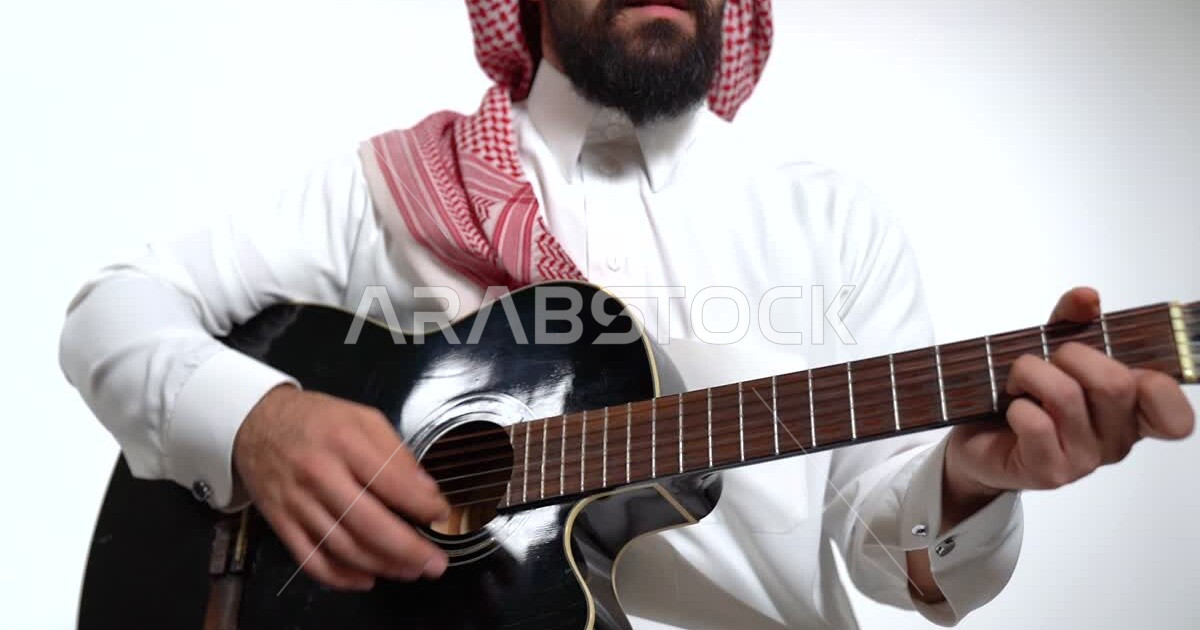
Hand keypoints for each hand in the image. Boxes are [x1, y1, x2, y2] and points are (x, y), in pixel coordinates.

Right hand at [233, 385, 450, 590]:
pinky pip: (311, 560)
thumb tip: (426, 490)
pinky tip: (367, 578)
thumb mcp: (362, 417)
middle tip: (435, 562)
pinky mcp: (281, 523)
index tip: (440, 514)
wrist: (255, 423)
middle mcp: (319, 475)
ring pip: (343, 547)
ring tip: (410, 571)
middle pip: (368, 524)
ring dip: (382, 566)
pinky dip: (341, 577)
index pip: (391, 481)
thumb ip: (396, 452)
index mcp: (344, 442)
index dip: (422, 505)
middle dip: (409, 549)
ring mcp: (297, 503)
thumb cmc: (315, 420)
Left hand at [942, 287, 1194, 526]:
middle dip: (1071, 355)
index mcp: (1130, 413)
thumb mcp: (1052, 352)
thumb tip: (1087, 296)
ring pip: (1066, 396)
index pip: (1174, 416)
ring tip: (1019, 380)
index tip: (1131, 370)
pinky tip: (1012, 409)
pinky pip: (1034, 422)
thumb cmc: (1025, 397)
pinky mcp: (1048, 471)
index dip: (1163, 391)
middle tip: (1048, 360)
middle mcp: (1116, 440)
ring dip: (1030, 373)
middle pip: (1115, 385)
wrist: (981, 443)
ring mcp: (1084, 460)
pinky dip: (1016, 404)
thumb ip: (1073, 321)